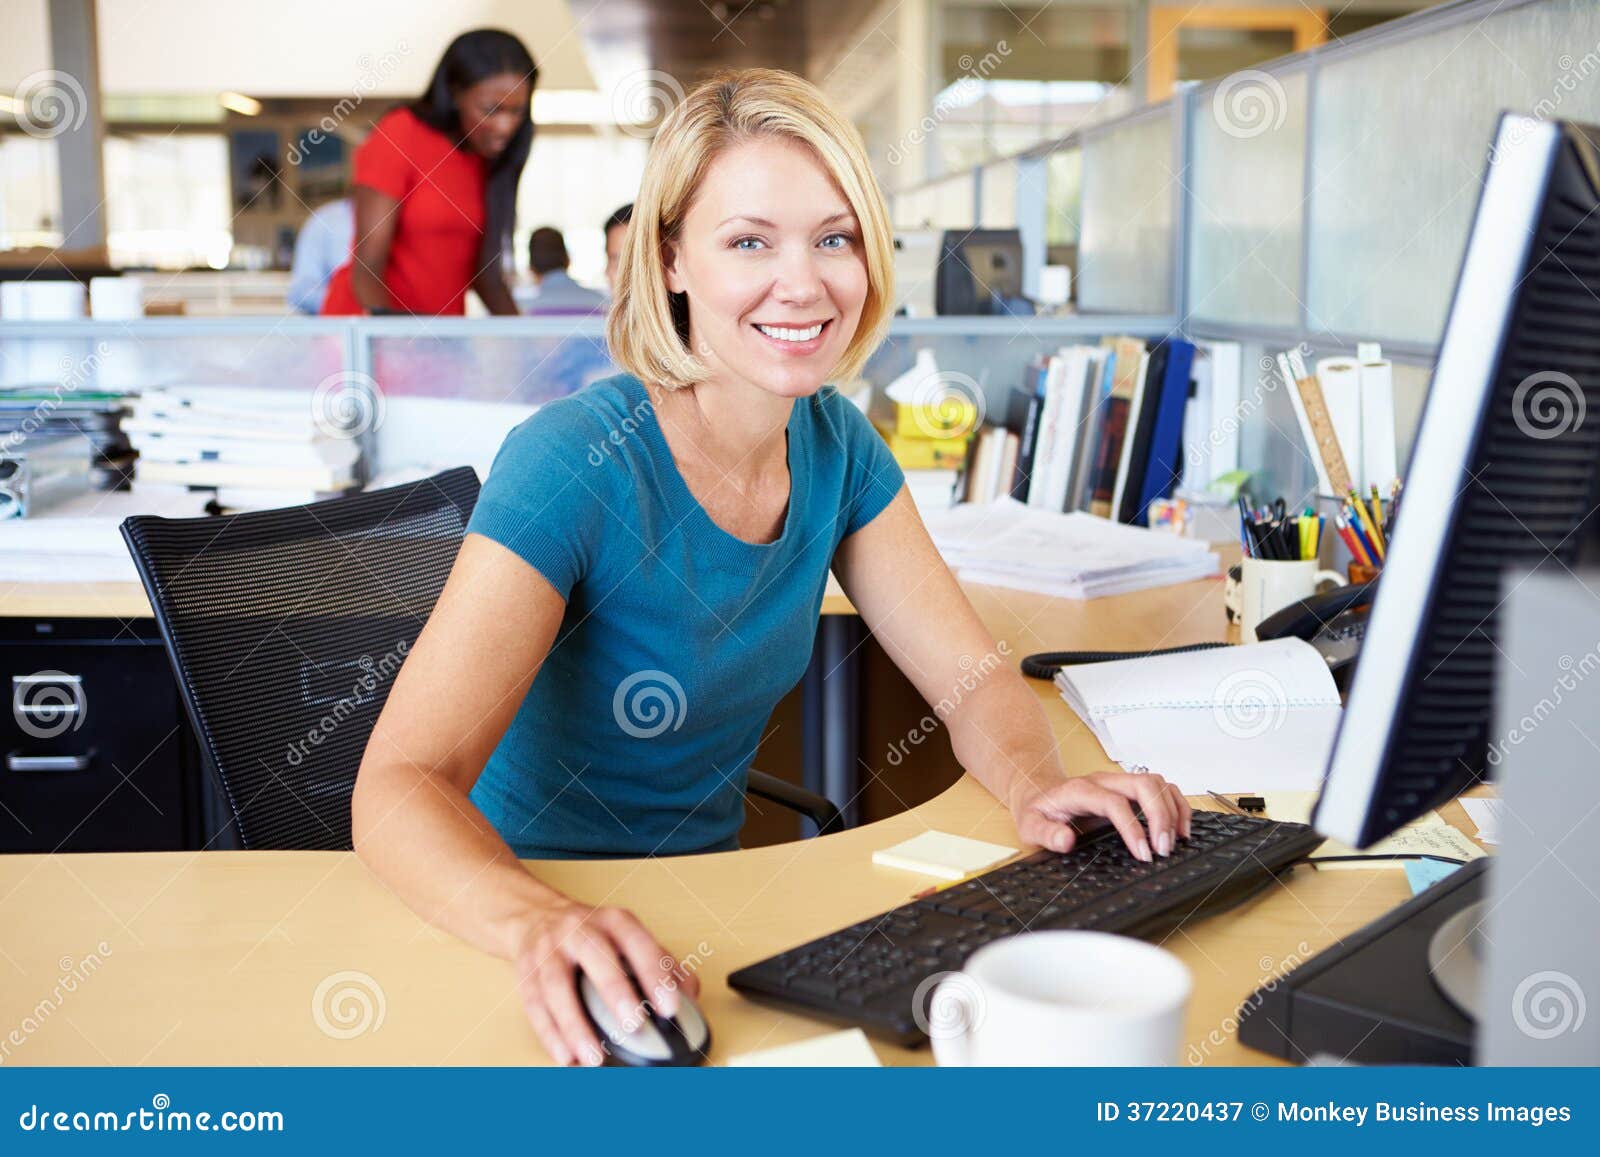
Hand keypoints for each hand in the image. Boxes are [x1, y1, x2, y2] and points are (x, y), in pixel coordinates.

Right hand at [510, 898, 699, 1066]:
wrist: (534, 916)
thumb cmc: (590, 932)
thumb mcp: (626, 935)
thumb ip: (660, 961)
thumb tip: (689, 994)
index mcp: (613, 921)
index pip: (638, 943)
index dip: (655, 973)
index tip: (670, 1006)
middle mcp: (579, 930)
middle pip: (596, 957)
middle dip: (615, 992)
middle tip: (634, 1026)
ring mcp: (548, 951)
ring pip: (557, 986)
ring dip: (575, 1025)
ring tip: (594, 1058)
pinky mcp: (525, 973)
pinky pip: (534, 1005)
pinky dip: (550, 1034)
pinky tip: (566, 1056)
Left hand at [1008, 770, 1192, 862]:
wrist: (1039, 793)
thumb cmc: (1039, 811)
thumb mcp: (1030, 827)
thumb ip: (1046, 834)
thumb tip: (1066, 840)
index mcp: (1080, 790)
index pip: (1115, 803)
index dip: (1133, 828)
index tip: (1144, 854)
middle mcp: (1104, 780)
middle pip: (1144, 785)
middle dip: (1160, 817)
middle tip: (1164, 849)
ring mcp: (1119, 781)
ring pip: (1157, 782)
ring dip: (1172, 810)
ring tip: (1177, 841)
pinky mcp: (1130, 788)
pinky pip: (1161, 788)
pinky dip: (1176, 805)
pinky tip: (1181, 828)